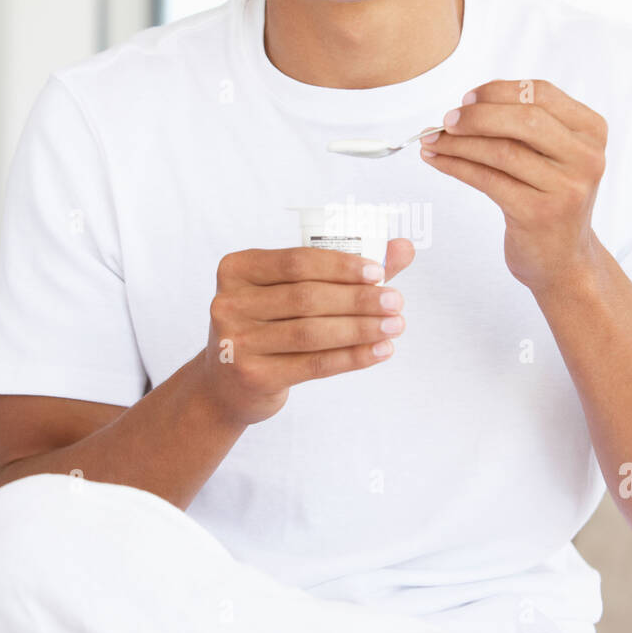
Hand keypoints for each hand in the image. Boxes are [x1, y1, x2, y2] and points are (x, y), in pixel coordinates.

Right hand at [203, 240, 415, 425]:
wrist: (227, 384)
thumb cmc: (270, 325)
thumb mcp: (291, 291)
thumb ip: (345, 269)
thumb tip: (404, 248)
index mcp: (238, 269)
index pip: (296, 261)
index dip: (340, 265)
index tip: (379, 272)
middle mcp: (230, 302)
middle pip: (306, 297)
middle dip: (358, 299)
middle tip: (396, 302)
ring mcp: (236, 342)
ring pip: (312, 332)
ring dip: (361, 329)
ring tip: (395, 326)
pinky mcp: (252, 376)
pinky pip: (313, 365)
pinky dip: (352, 357)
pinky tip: (380, 351)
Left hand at [418, 79, 606, 294]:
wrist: (564, 260)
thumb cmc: (550, 200)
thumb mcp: (552, 156)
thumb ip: (523, 127)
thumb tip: (464, 106)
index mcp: (591, 132)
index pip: (541, 94)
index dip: (499, 91)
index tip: (468, 98)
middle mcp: (585, 157)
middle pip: (524, 119)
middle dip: (478, 115)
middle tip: (447, 120)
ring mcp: (565, 187)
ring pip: (502, 151)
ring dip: (458, 143)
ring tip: (432, 140)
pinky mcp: (538, 213)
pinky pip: (487, 180)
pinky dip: (456, 166)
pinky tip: (438, 160)